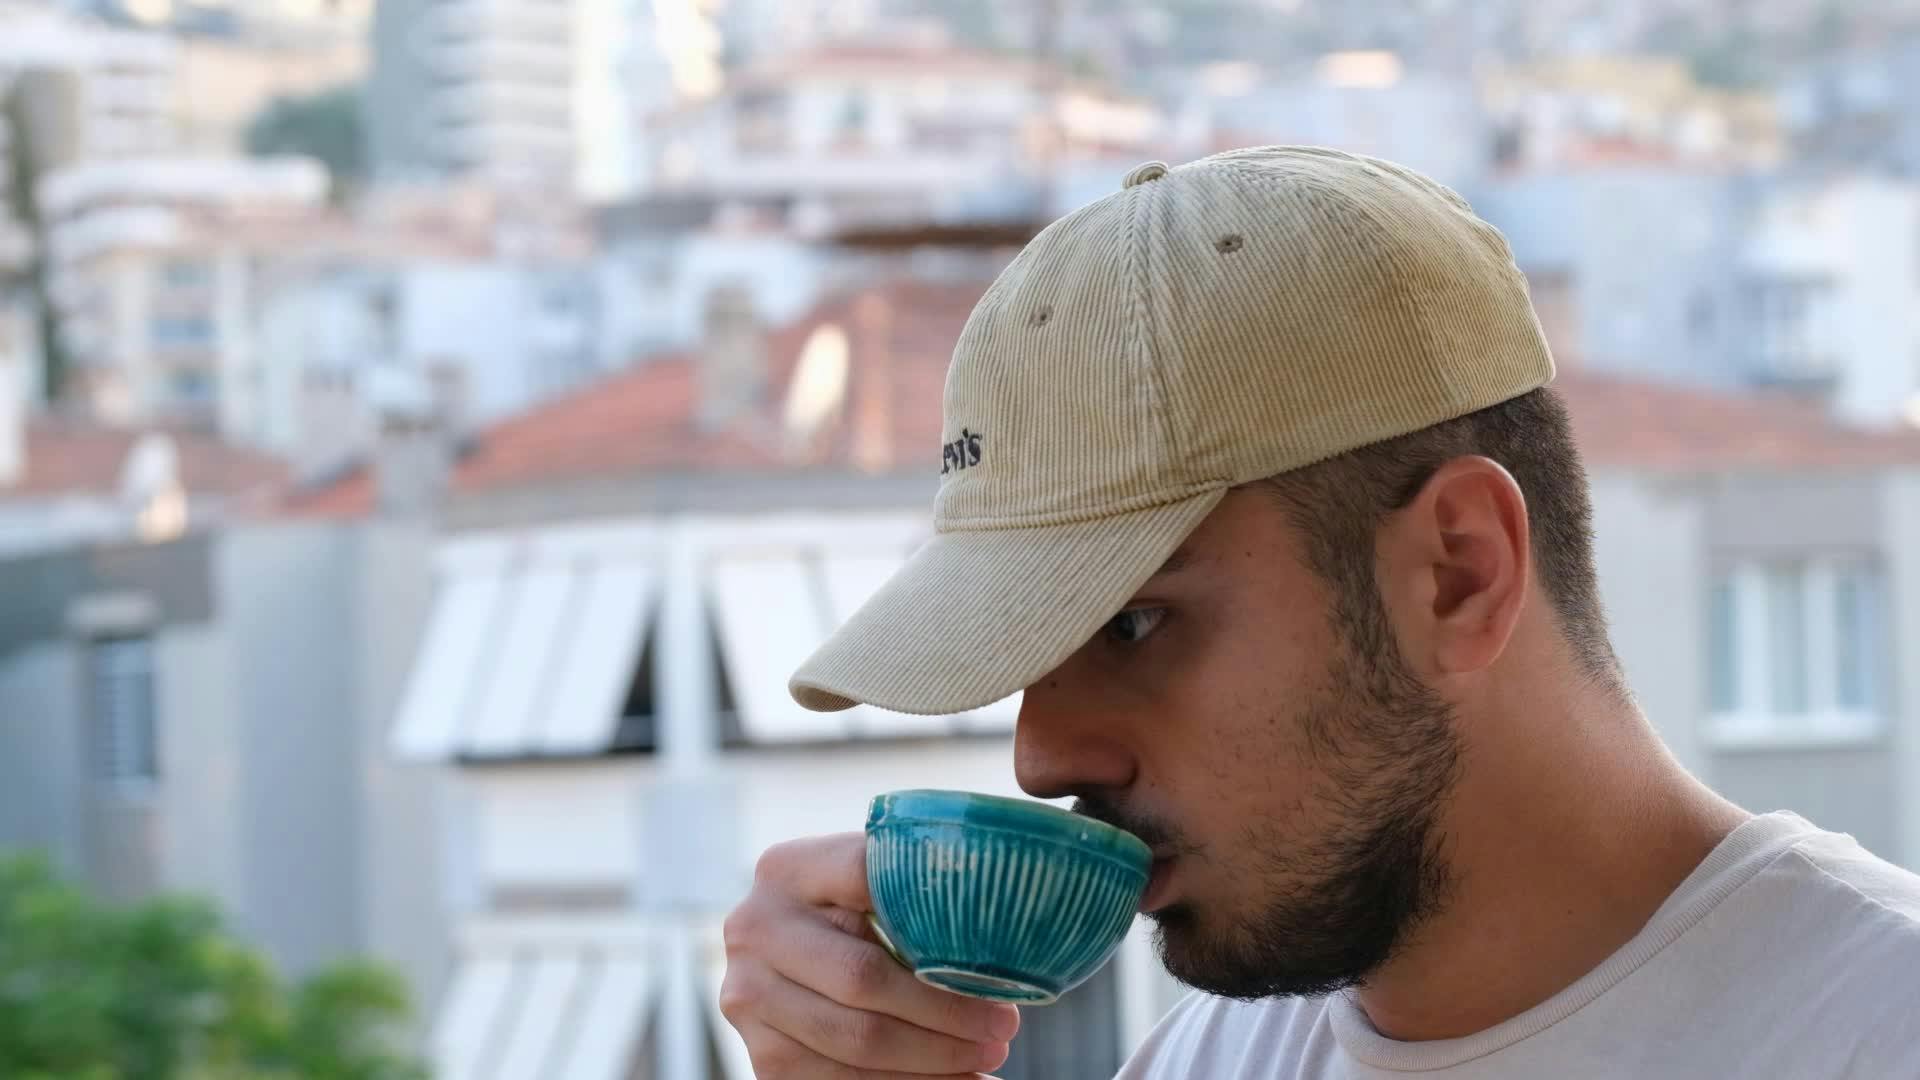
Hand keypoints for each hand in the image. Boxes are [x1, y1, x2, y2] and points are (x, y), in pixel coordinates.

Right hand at [719, 832, 1021, 1077]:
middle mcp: (754, 929)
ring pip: (856, 1040)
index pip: (864, 876)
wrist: (790, 957)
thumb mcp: (871, 882)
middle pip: (862, 976)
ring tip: (986, 1058)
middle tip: (1003, 1027)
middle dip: (944, 1010)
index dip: (935, 914)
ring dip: (934, 1058)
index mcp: (787, 869)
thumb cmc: (855, 914)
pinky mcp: (761, 1056)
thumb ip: (908, 883)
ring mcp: (749, 996)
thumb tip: (999, 911)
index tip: (995, 953)